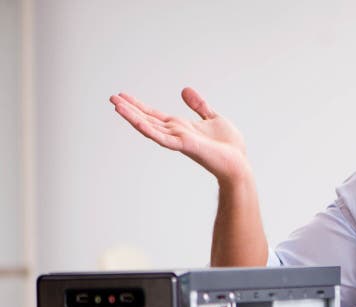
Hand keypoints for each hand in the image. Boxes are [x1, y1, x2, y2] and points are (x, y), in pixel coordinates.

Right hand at [109, 88, 248, 184]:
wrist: (240, 164)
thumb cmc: (230, 147)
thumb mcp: (214, 118)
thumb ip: (199, 106)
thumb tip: (184, 90)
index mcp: (181, 127)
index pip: (155, 115)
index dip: (139, 106)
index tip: (123, 96)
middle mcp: (176, 134)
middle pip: (148, 119)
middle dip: (130, 110)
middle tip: (111, 98)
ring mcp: (179, 140)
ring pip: (151, 127)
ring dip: (133, 117)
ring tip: (115, 105)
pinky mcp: (186, 146)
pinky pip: (163, 138)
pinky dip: (149, 129)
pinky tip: (136, 121)